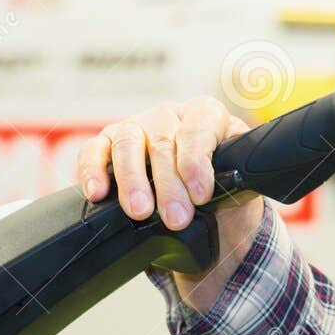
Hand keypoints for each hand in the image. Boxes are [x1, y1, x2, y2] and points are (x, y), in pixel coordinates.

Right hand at [75, 96, 264, 312]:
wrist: (202, 207)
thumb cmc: (222, 190)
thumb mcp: (241, 182)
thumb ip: (241, 179)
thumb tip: (240, 184)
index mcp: (207, 116)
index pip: (199, 129)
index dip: (198, 161)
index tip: (201, 194)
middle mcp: (170, 117)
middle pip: (163, 144)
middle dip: (169, 185)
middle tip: (176, 218)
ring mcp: (138, 128)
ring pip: (128, 143)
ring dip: (133, 180)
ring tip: (139, 212)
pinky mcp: (109, 144)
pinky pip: (95, 151)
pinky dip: (93, 171)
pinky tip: (98, 193)